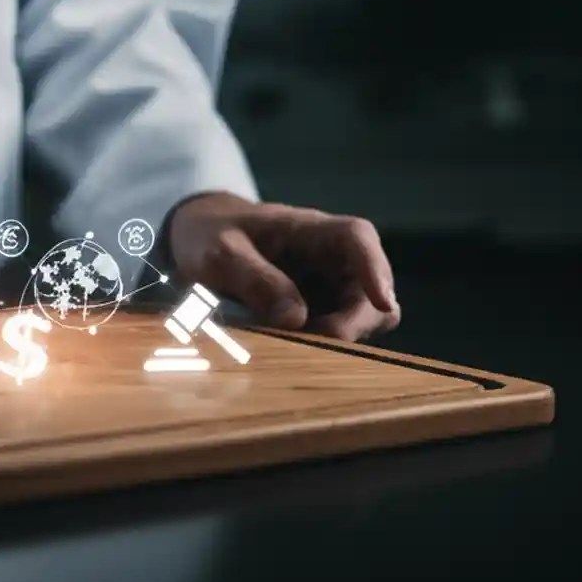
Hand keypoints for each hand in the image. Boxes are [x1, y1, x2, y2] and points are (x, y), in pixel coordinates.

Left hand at [167, 192, 399, 341]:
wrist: (199, 240)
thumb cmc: (210, 235)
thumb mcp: (219, 253)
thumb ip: (254, 279)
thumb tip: (296, 319)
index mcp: (310, 230)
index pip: (357, 238)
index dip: (375, 269)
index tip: (382, 302)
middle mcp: (330, 258)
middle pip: (370, 290)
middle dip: (353, 322)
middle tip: (314, 344)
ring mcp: (327, 287)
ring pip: (360, 318)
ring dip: (336, 339)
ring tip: (293, 348)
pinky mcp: (316, 313)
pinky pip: (334, 334)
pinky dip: (319, 347)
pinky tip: (288, 351)